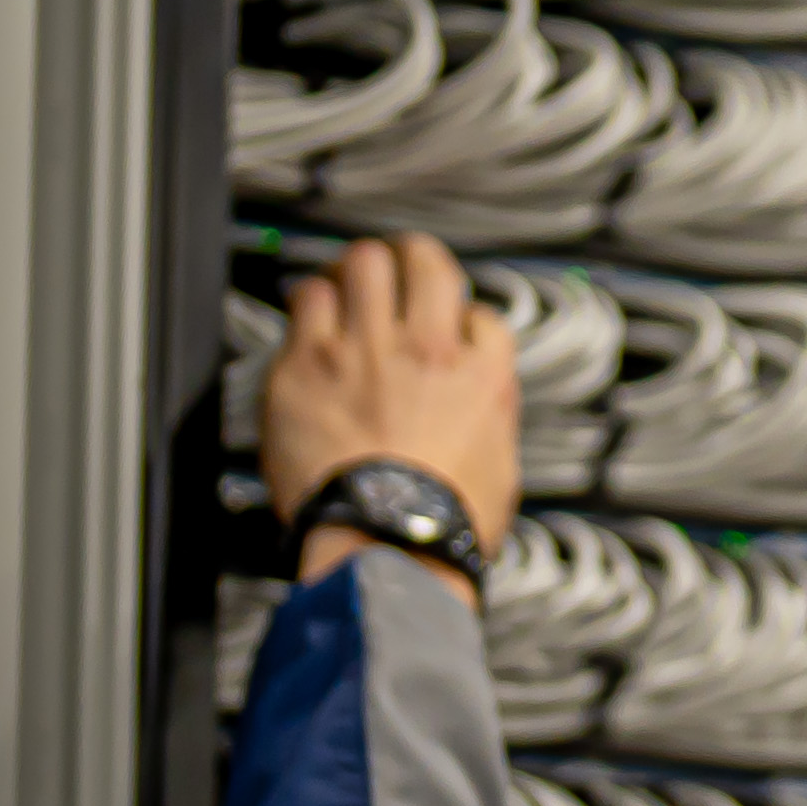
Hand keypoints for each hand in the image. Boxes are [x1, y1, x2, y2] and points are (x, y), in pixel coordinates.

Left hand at [263, 237, 520, 597]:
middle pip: (420, 259)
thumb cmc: (441, 524)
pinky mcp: (308, 364)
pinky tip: (309, 311)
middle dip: (407, 258)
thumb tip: (474, 393)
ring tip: (346, 283)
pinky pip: (307, 301)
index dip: (460, 316)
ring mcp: (364, 351)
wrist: (387, 547)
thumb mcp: (500, 463)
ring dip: (355, 270)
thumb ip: (484, 410)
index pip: (478, 312)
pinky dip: (310, 300)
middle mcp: (426, 348)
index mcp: (481, 373)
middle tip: (394, 269)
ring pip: (361, 263)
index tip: (446, 328)